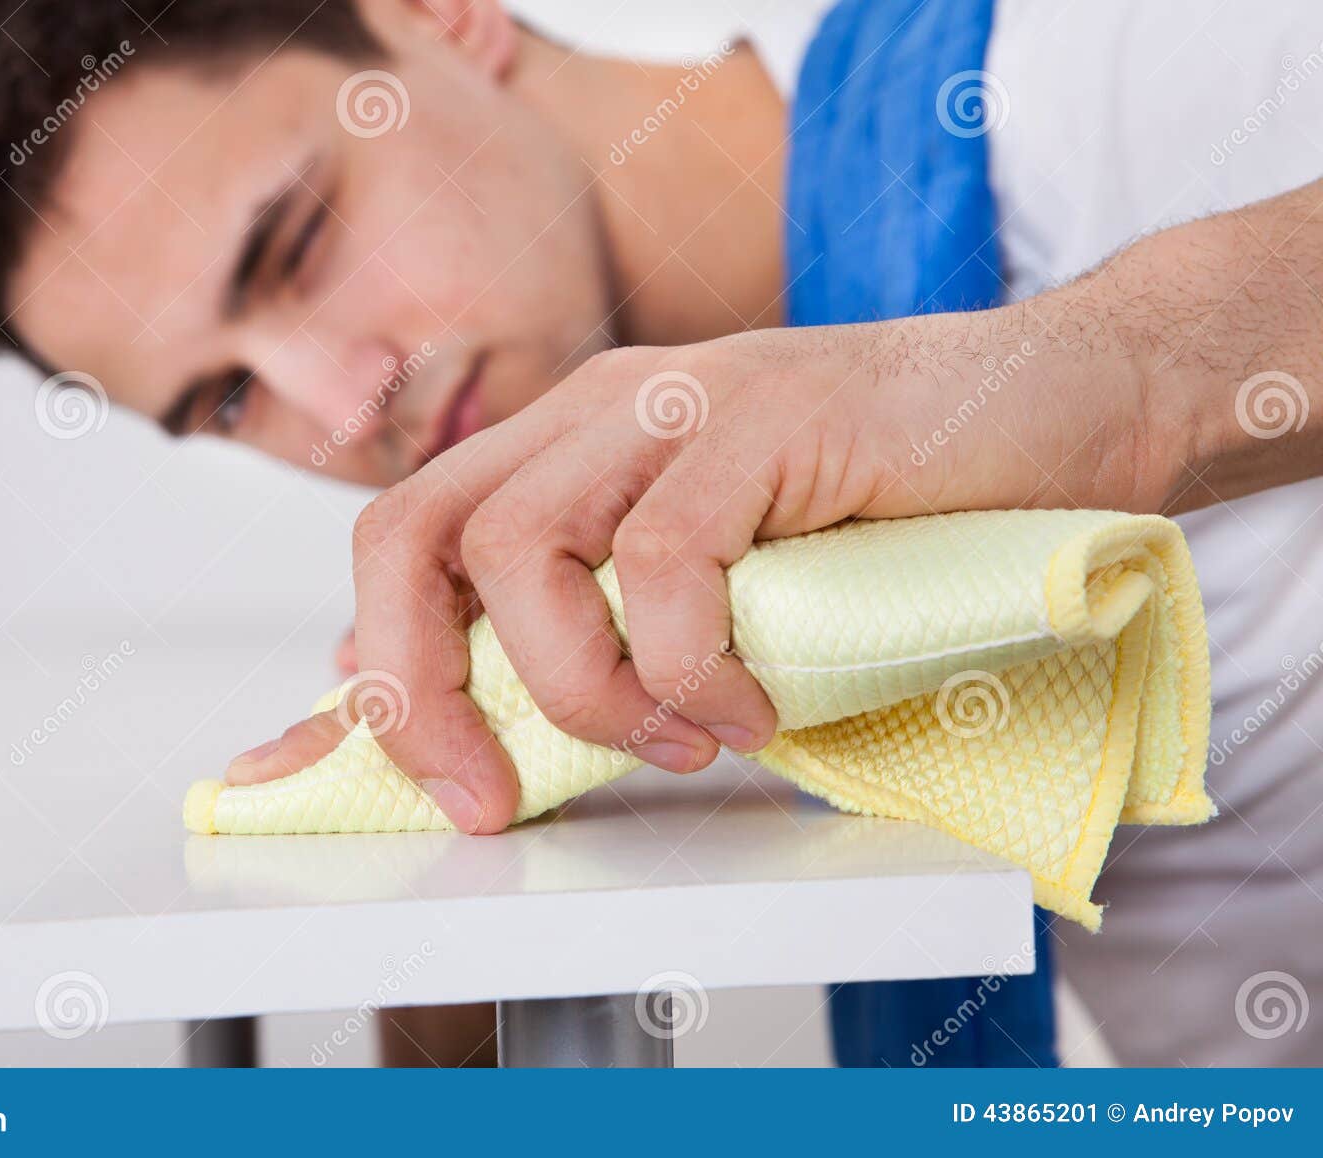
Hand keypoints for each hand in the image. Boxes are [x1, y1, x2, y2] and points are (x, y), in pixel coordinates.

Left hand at [227, 298, 1177, 830]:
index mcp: (569, 446)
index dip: (350, 668)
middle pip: (413, 533)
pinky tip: (754, 703)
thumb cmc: (895, 510)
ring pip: (521, 548)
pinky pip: (665, 561)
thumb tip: (488, 715)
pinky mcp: (767, 412)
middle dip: (416, 688)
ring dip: (580, 686)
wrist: (1070, 403)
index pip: (405, 543)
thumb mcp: (719, 591)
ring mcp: (679, 401)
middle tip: (485, 792)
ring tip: (675, 738)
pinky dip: (693, 666)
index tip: (300, 776)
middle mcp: (598, 412)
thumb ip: (607, 631)